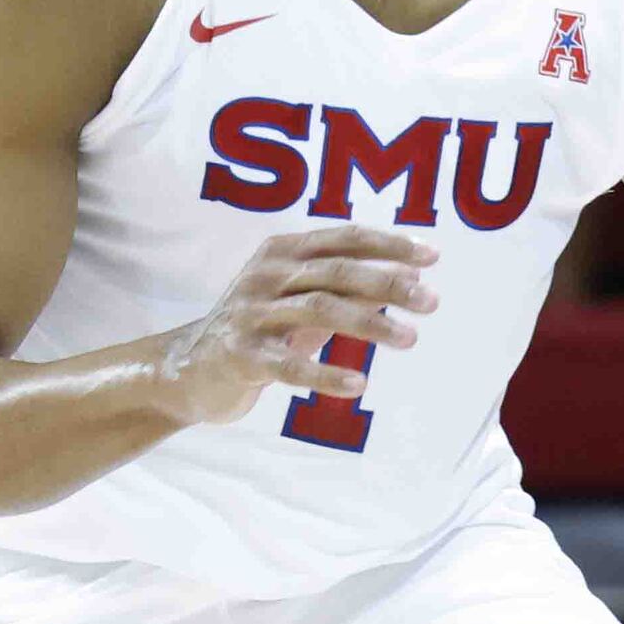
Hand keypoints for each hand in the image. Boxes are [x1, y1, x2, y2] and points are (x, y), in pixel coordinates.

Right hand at [164, 224, 439, 425]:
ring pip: (319, 310)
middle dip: (389, 283)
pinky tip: (359, 383)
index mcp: (282, 251)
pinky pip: (289, 364)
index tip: (432, 256)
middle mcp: (265, 275)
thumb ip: (350, 289)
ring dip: (370, 324)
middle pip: (337, 272)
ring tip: (410, 338)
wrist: (191, 368)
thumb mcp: (304, 301)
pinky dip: (327, 374)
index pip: (344, 239)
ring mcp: (251, 314)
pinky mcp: (242, 355)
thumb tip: (409, 279)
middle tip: (432, 301)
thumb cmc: (260, 329)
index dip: (389, 245)